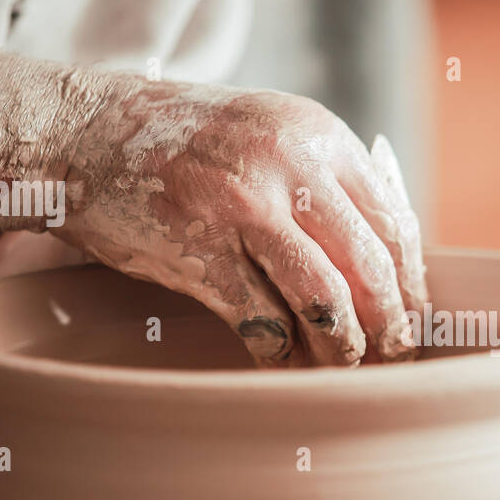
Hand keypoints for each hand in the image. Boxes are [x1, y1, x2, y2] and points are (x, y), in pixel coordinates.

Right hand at [57, 83, 426, 366]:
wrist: (84, 131)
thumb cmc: (184, 143)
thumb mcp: (268, 133)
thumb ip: (323, 180)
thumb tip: (383, 260)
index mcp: (318, 136)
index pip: (392, 221)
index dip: (411, 281)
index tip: (415, 318)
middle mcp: (289, 165)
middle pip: (370, 266)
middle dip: (391, 325)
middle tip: (394, 358)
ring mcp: (243, 208)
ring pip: (327, 299)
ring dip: (343, 347)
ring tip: (344, 369)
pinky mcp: (201, 251)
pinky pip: (263, 321)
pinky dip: (281, 355)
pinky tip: (283, 365)